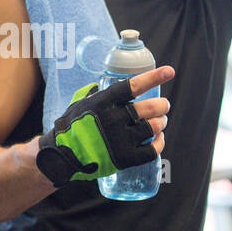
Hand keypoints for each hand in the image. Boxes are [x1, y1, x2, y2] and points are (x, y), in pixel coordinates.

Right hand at [35, 66, 173, 186]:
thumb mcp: (80, 103)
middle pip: (150, 108)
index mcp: (103, 102)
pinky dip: (159, 143)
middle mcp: (113, 119)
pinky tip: (159, 138)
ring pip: (153, 127)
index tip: (170, 71)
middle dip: (162, 105)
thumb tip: (106, 83)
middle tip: (163, 105)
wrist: (62, 156)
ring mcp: (120, 140)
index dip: (153, 77)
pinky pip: (152, 150)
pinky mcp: (125, 159)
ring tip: (161, 121)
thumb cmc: (72, 126)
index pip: (133, 86)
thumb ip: (96, 93)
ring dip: (161, 123)